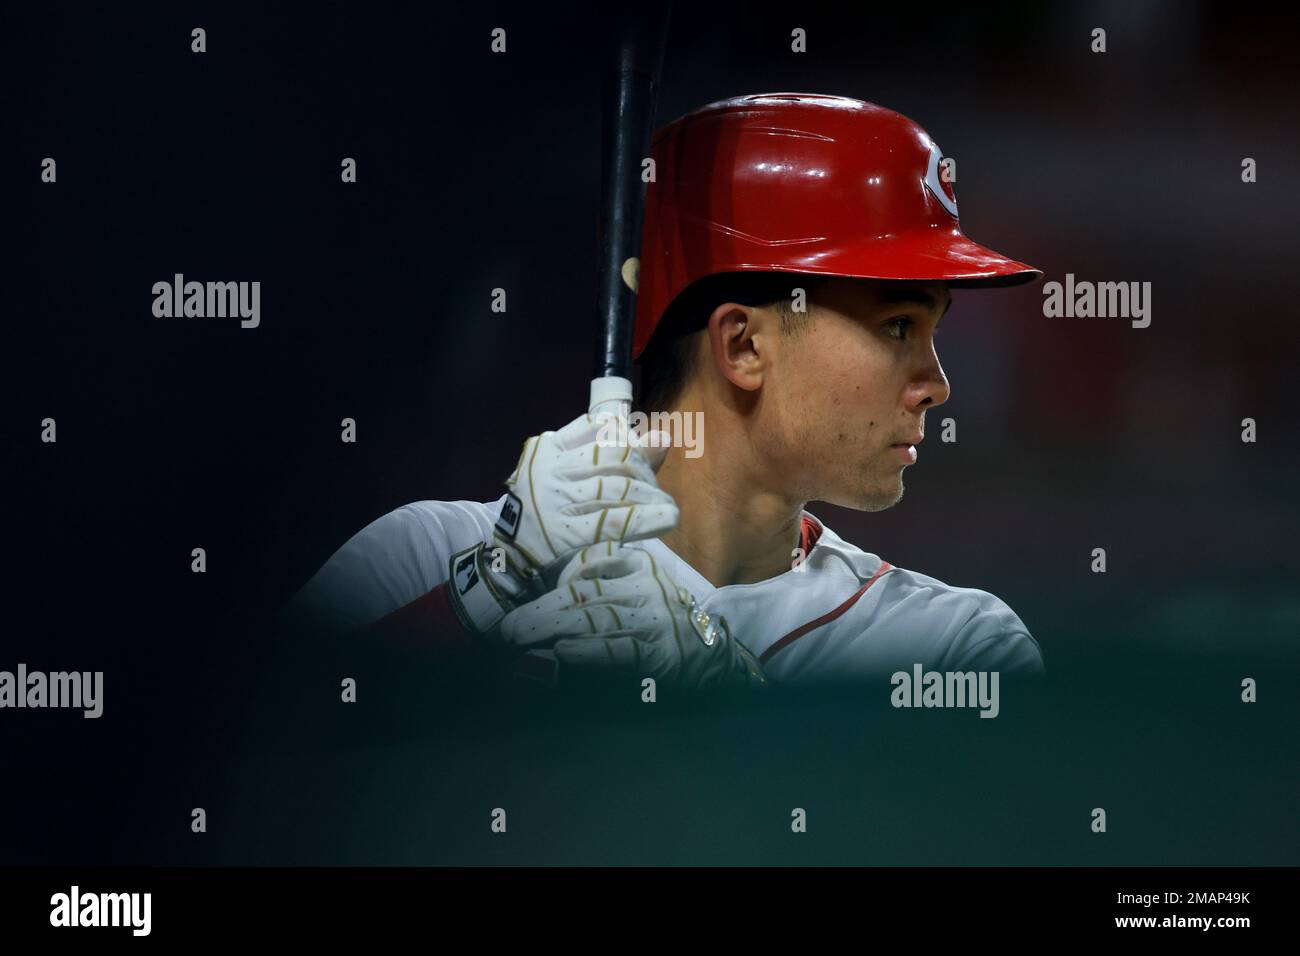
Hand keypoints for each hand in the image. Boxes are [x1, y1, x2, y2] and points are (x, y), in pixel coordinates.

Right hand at [448, 412, 678, 636]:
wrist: (508, 558)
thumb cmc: (545, 511)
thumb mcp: (568, 475)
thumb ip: (616, 456)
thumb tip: (663, 437)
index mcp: (549, 448)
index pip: (599, 425)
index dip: (628, 437)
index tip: (639, 454)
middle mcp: (550, 469)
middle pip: (614, 457)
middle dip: (644, 471)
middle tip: (655, 489)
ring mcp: (555, 502)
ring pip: (616, 488)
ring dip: (650, 496)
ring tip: (665, 505)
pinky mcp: (564, 535)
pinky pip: (613, 522)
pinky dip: (645, 520)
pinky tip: (666, 519)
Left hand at [499, 543, 767, 690]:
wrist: (714, 662)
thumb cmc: (659, 628)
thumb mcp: (630, 597)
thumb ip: (591, 593)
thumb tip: (537, 607)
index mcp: (638, 566)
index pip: (588, 562)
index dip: (553, 578)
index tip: (525, 594)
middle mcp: (648, 587)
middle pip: (584, 593)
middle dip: (540, 611)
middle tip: (506, 629)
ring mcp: (655, 620)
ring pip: (596, 619)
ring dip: (552, 630)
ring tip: (520, 639)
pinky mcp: (661, 654)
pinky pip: (619, 650)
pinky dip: (589, 652)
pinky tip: (563, 652)